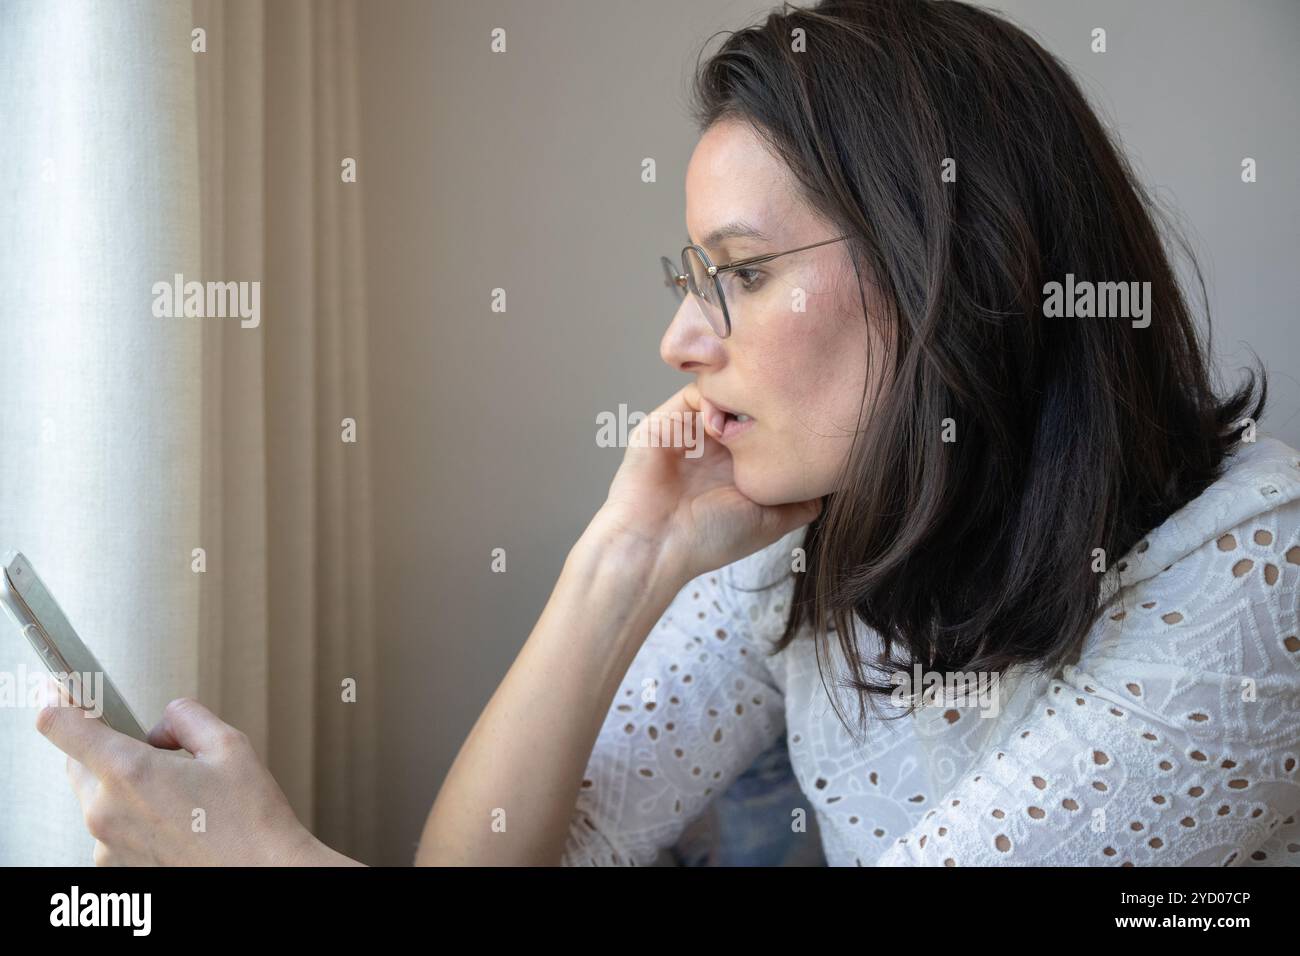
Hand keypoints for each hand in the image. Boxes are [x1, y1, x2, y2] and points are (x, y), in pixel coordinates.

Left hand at [37, 683, 328, 865]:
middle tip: (155, 753)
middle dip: (106, 748)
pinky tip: (174, 820)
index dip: (62, 700)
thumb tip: (164, 723)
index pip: (62, 725)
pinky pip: (110, 828)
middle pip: (77, 761)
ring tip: (177, 795)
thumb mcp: (229, 745)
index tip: (66, 692)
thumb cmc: (250, 821)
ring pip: (96, 796)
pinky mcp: (116, 866)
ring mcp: (107, 844)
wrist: (261, 875)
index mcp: (130, 772)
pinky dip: (133, 817)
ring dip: (123, 786)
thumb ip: (186, 717)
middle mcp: (107, 811)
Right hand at [591, 381, 821, 586]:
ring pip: (721, 392)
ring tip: (751, 414)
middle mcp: (713, 447)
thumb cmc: (708, 539)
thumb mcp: (769, 522)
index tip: (804, 418)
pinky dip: (711, 395)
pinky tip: (721, 421)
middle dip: (765, 398)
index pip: (766, 426)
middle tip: (782, 403)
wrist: (655, 546)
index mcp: (737, 467)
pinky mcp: (664, 423)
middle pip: (746, 403)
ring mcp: (688, 432)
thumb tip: (832, 486)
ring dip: (739, 395)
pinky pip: (693, 391)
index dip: (786, 417)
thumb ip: (799, 504)